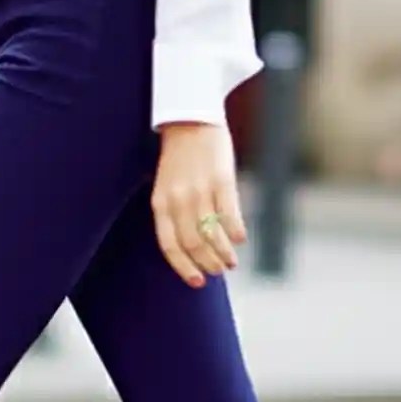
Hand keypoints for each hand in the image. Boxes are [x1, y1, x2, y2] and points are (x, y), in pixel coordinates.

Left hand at [151, 123, 248, 287]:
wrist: (191, 119)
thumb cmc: (179, 158)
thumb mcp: (167, 187)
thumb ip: (175, 214)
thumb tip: (192, 247)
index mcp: (160, 203)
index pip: (169, 245)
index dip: (183, 267)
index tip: (196, 282)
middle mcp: (178, 200)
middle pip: (193, 244)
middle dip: (207, 263)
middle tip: (218, 271)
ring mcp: (200, 190)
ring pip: (212, 234)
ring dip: (223, 253)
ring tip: (231, 262)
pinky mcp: (222, 179)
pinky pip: (230, 214)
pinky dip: (236, 232)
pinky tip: (240, 240)